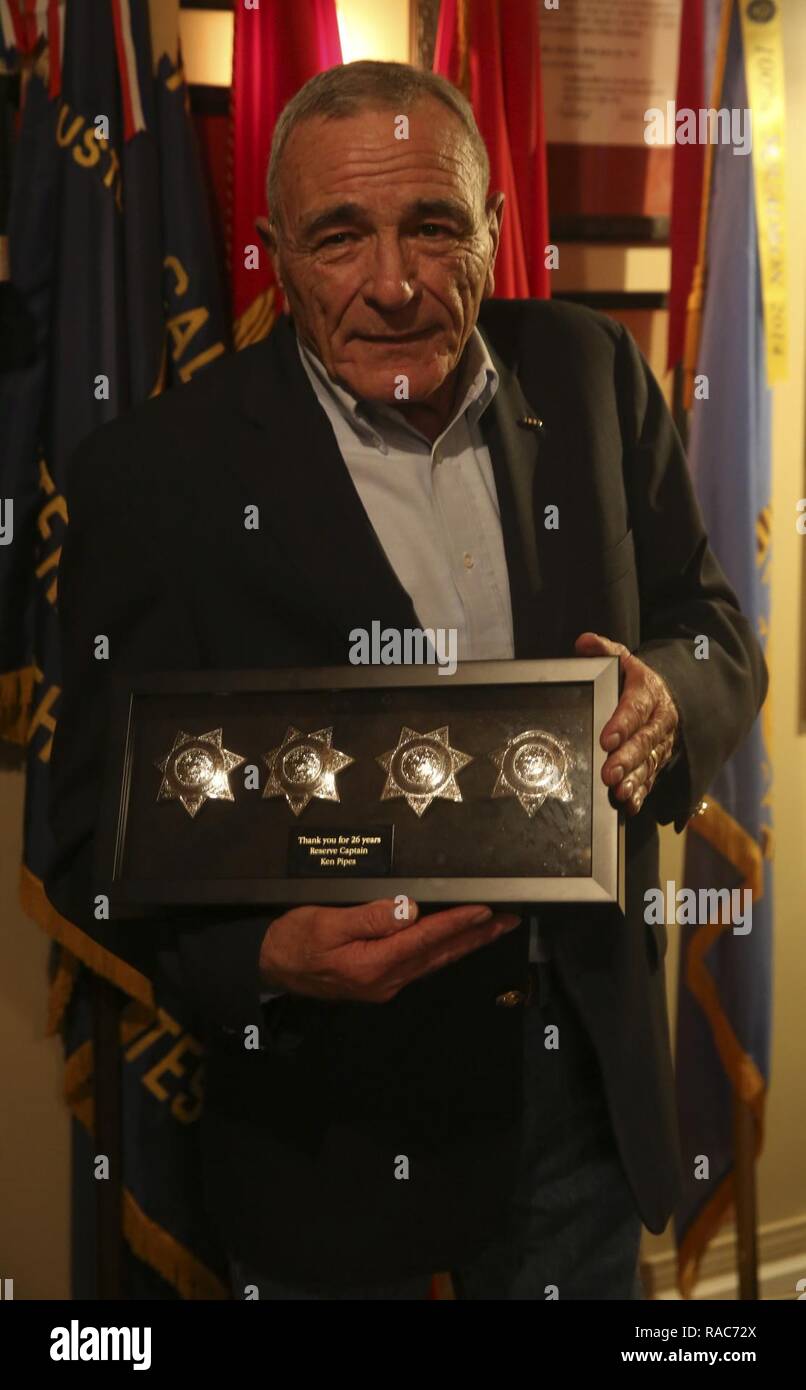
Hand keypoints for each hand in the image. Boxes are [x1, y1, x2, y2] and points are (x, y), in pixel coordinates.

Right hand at [258, 898, 521, 1003]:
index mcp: (374, 963)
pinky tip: (454, 943)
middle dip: (476, 936)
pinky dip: (443, 951)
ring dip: (465, 944)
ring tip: (492, 928)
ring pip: (434, 961)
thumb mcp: (326, 922)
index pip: (426, 937)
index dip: (458, 921)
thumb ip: (370, 917)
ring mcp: (384, 984)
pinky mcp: (378, 982)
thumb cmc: (293, 940)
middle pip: (440, 954)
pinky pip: (420, 964)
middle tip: (508, 920)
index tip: (485, 908)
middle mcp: (386, 979)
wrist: (269, 966)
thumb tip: (409, 909)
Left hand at [574, 631, 678, 816]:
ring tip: (619, 793)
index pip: (635, 708)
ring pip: (649, 763)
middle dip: (626, 759)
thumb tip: (585, 643)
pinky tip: (630, 805)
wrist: (670, 693)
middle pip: (644, 741)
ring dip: (634, 780)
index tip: (606, 740)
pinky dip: (642, 792)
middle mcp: (658, 720)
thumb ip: (605, 650)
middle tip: (608, 773)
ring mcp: (661, 742)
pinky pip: (652, 777)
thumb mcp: (623, 659)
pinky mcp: (658, 759)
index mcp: (648, 692)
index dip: (622, 724)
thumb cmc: (636, 678)